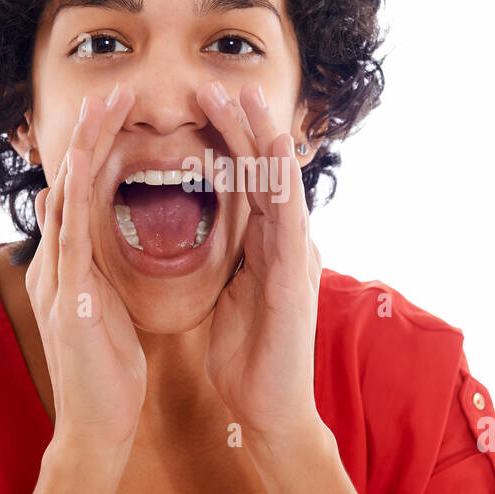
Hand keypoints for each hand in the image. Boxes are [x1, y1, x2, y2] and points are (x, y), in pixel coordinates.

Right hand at [26, 84, 145, 460]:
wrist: (95, 428)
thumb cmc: (104, 372)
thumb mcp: (98, 308)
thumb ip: (88, 264)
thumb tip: (73, 218)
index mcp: (71, 264)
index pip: (84, 192)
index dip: (99, 149)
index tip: (120, 110)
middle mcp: (57, 263)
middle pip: (71, 183)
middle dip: (90, 134)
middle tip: (112, 89)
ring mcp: (57, 277)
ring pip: (68, 198)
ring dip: (82, 147)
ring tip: (99, 104)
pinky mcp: (67, 297)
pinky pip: (71, 237)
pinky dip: (75, 197)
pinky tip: (82, 163)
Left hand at [196, 81, 324, 443]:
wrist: (270, 410)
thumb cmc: (250, 358)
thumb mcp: (231, 296)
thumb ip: (230, 259)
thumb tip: (213, 232)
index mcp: (264, 246)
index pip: (243, 182)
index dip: (223, 143)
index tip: (198, 106)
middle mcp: (285, 243)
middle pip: (261, 171)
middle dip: (239, 125)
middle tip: (213, 83)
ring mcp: (295, 257)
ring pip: (279, 184)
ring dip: (260, 138)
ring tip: (242, 96)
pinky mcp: (296, 278)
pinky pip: (289, 221)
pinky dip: (282, 183)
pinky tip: (274, 152)